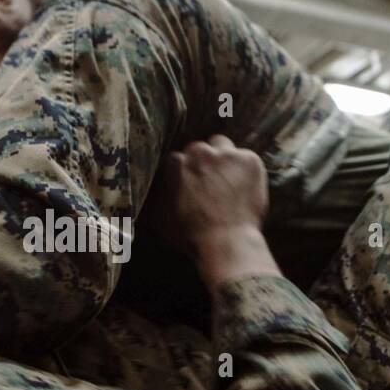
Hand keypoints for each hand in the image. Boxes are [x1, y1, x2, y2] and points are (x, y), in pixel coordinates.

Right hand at [146, 136, 276, 291]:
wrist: (226, 242)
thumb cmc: (191, 235)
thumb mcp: (160, 219)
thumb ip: (151, 201)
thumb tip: (139, 199)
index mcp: (177, 164)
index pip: (178, 158)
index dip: (185, 172)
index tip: (191, 183)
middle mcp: (200, 152)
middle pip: (202, 148)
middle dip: (205, 162)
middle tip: (211, 183)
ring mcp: (227, 154)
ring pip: (224, 147)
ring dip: (225, 160)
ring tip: (229, 181)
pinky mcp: (250, 160)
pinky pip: (248, 158)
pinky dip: (247, 170)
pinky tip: (244, 188)